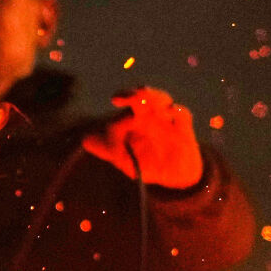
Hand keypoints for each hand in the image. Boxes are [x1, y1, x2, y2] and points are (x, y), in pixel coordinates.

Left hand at [82, 87, 202, 189]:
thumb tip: (85, 140)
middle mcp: (151, 113)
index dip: (121, 105)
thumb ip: (105, 148)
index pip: (127, 103)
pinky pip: (183, 116)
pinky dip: (179, 112)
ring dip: (153, 97)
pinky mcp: (184, 130)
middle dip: (133, 93)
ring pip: (162, 100)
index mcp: (135, 116)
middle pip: (144, 95)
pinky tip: (172, 111)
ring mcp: (168, 120)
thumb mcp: (123, 158)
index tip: (115, 108)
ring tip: (142, 95)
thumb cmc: (145, 162)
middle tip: (119, 97)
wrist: (172, 177)